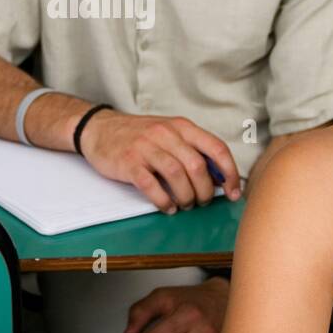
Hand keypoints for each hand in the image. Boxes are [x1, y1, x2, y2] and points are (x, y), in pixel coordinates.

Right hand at [78, 110, 241, 209]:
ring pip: (176, 175)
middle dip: (205, 190)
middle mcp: (165, 134)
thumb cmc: (139, 135)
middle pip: (197, 166)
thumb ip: (192, 149)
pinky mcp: (129, 163)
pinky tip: (167, 206)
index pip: (216, 148)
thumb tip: (219, 176)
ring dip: (186, 196)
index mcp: (181, 126)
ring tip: (185, 205)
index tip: (233, 191)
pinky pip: (151, 185)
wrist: (99, 128)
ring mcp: (146, 148)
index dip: (230, 173)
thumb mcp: (169, 133)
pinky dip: (163, 201)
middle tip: (202, 201)